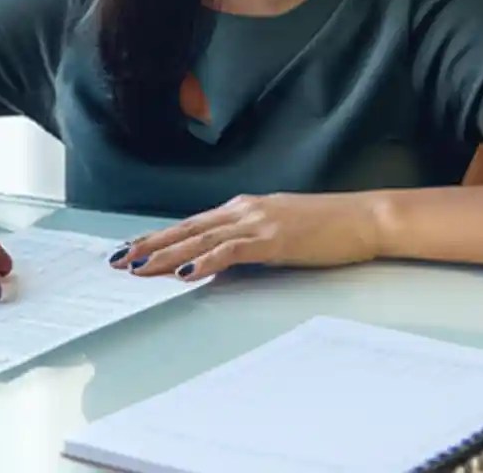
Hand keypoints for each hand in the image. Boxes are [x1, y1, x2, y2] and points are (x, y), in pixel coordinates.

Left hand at [109, 193, 383, 281]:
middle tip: (117, 259)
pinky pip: (231, 251)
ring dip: (165, 255)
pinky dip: (205, 261)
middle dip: (148, 245)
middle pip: (185, 229)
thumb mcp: (279, 229)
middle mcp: (242, 211)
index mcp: (242, 208)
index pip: (190, 224)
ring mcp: (257, 223)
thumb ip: (249, 238)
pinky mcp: (273, 239)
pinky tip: (185, 273)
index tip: (130, 248)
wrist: (365, 218)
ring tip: (137, 268)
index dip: (157, 236)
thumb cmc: (327, 227)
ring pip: (199, 239)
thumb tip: (222, 254)